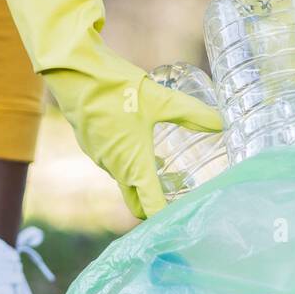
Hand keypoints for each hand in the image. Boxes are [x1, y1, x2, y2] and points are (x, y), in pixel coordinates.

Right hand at [4, 0, 222, 217]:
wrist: (72, 73)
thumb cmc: (115, 88)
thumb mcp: (160, 99)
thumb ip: (191, 113)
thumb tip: (222, 122)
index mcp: (132, 165)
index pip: (150, 206)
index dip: (166, 217)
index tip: (183, 220)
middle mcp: (115, 169)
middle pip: (136, 202)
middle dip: (156, 204)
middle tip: (180, 197)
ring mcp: (100, 159)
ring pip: (125, 182)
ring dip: (143, 183)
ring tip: (168, 172)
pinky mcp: (92, 147)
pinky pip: (114, 166)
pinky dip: (129, 166)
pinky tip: (141, 148)